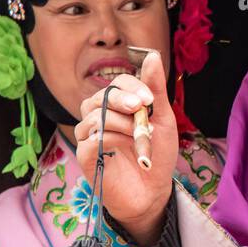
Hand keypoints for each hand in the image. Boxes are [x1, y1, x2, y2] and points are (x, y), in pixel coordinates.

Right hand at [75, 50, 177, 246]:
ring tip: (139, 135)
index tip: (149, 99)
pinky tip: (125, 148)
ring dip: (119, 121)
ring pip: (93, 116)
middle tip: (140, 107)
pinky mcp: (85, 156)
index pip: (117, 84)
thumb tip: (153, 55)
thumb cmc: (157, 154)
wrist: (153, 191)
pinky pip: (89, 139)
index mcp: (120, 107)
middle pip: (99, 97)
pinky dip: (110, 139)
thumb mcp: (162, 119)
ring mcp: (90, 137)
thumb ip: (155, 89)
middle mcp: (101, 119)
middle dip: (121, 98)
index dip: (131, 86)